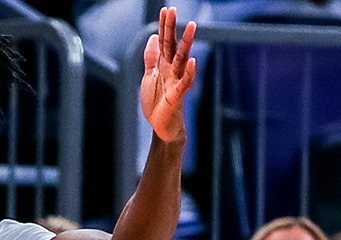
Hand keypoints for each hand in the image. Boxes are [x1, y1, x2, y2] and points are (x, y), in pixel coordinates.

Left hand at [139, 7, 196, 144]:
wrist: (161, 126)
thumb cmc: (157, 103)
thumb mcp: (149, 75)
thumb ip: (151, 57)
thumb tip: (154, 37)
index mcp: (163, 65)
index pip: (165, 41)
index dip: (164, 26)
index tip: (166, 9)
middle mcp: (171, 70)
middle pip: (172, 45)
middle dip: (172, 28)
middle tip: (173, 10)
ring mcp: (175, 82)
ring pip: (181, 59)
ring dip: (186, 43)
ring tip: (191, 26)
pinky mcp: (177, 96)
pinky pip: (184, 83)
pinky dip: (188, 73)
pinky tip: (192, 61)